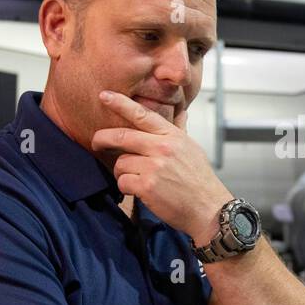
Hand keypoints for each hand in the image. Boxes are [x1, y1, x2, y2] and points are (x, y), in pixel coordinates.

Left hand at [91, 91, 231, 243]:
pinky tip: (139, 191)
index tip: (104, 96)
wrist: (208, 208)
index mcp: (172, 136)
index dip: (120, 104)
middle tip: (96, 142)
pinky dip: (127, 188)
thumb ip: (180, 130)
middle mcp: (162, 148)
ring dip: (122, 172)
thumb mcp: (192, 149)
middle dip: (102, 138)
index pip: (142, 115)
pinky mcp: (147, 186)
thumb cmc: (199, 179)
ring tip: (136, 179)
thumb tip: (183, 112)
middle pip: (122, 136)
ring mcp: (154, 167)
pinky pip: (123, 181)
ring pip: (121, 163)